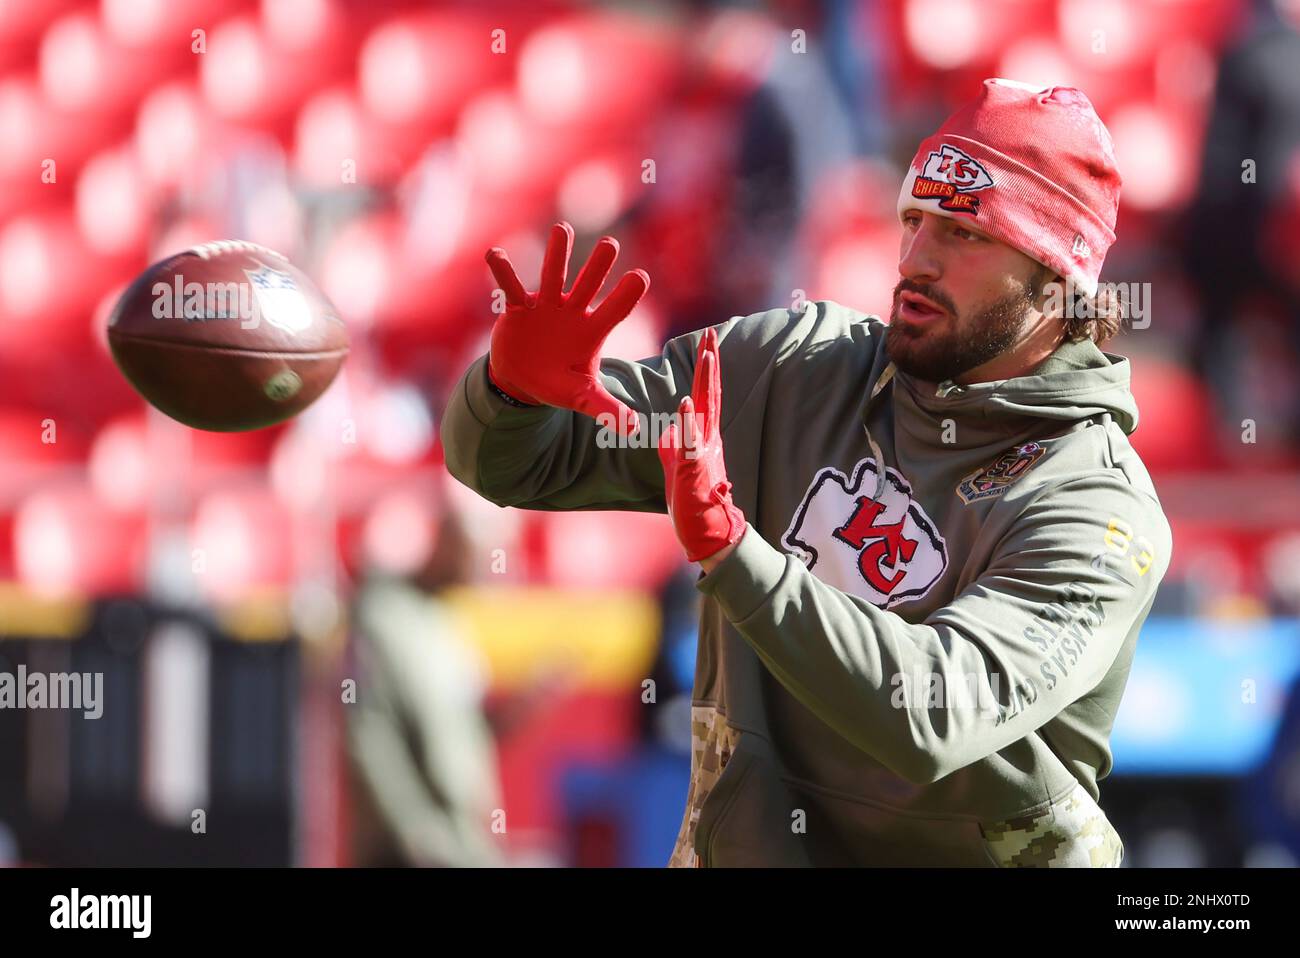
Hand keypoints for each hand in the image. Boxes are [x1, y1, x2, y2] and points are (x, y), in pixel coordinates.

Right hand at [486, 222, 648, 434]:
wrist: (523, 381)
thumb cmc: (558, 384)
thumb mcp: (582, 398)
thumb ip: (606, 409)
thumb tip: (634, 429)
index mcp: (593, 330)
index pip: (615, 310)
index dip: (626, 295)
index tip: (640, 277)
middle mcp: (573, 311)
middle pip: (588, 284)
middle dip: (598, 265)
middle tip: (611, 244)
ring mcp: (546, 306)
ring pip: (553, 275)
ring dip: (557, 254)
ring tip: (563, 230)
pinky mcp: (519, 309)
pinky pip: (511, 286)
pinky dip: (503, 271)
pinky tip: (494, 253)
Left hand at [657, 327, 746, 562]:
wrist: (708, 530)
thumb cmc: (695, 499)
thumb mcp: (679, 463)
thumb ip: (675, 442)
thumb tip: (668, 428)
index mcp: (705, 434)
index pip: (708, 393)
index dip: (708, 366)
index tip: (707, 340)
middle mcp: (708, 438)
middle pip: (712, 392)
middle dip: (711, 362)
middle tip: (711, 333)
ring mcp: (703, 452)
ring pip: (706, 411)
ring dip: (707, 382)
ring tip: (707, 356)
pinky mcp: (695, 469)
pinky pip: (691, 441)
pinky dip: (688, 421)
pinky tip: (684, 401)